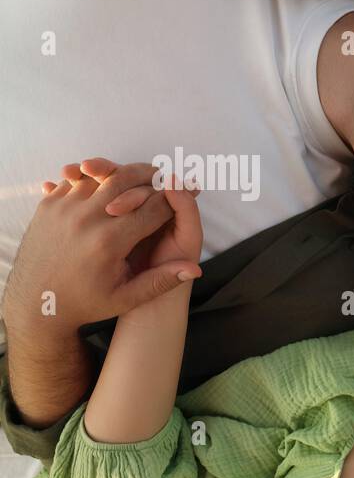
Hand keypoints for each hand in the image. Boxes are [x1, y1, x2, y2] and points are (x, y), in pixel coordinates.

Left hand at [6, 161, 202, 335]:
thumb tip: (195, 269)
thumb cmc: (85, 302)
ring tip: (142, 178)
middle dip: (153, 177)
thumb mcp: (126, 298)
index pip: (153, 208)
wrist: (35, 302)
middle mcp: (86, 219)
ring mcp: (64, 208)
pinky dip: (98, 179)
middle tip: (167, 178)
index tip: (186, 197)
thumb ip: (162, 281)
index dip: (174, 200)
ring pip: (103, 175)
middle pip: (129, 180)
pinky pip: (78, 180)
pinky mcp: (48, 204)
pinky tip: (111, 185)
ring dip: (125, 174)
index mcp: (109, 242)